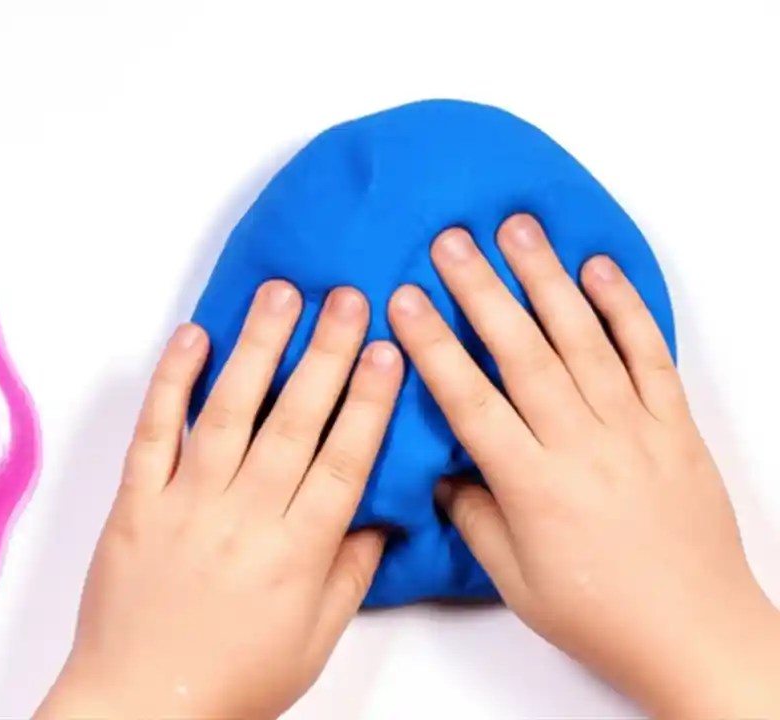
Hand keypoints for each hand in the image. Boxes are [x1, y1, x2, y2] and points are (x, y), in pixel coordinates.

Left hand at [36, 281, 403, 718]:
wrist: (142, 705)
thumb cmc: (231, 682)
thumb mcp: (313, 640)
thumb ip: (348, 574)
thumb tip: (378, 518)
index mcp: (296, 552)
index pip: (343, 459)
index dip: (368, 401)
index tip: (388, 351)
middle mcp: (244, 516)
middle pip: (294, 420)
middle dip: (326, 353)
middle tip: (348, 298)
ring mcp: (185, 503)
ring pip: (229, 410)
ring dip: (257, 347)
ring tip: (281, 294)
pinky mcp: (136, 502)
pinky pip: (155, 430)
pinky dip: (172, 381)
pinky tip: (193, 337)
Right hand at [390, 214, 779, 718]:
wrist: (695, 632)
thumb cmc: (601, 614)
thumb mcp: (515, 579)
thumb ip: (475, 517)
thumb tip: (445, 471)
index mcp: (534, 487)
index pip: (471, 402)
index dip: (434, 347)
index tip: (405, 301)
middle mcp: (582, 447)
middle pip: (524, 353)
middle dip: (482, 290)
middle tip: (451, 240)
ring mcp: (634, 431)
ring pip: (584, 341)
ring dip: (546, 280)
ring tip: (516, 229)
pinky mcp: (675, 427)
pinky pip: (650, 356)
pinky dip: (626, 308)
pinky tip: (599, 269)